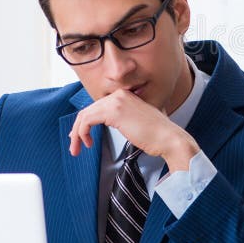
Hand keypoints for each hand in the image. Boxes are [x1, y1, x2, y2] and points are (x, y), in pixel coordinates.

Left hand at [69, 89, 198, 170]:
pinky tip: (87, 143)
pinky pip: (87, 120)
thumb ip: (123, 118)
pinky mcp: (113, 112)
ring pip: (84, 115)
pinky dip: (81, 133)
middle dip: (77, 129)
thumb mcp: (137, 122)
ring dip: (77, 133)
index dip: (85, 122)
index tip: (81, 135)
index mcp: (126, 95)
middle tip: (75, 144)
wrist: (168, 138)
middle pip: (88, 110)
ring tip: (77, 148)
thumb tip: (109, 122)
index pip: (98, 106)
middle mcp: (120, 95)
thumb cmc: (157, 134)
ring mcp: (116, 102)